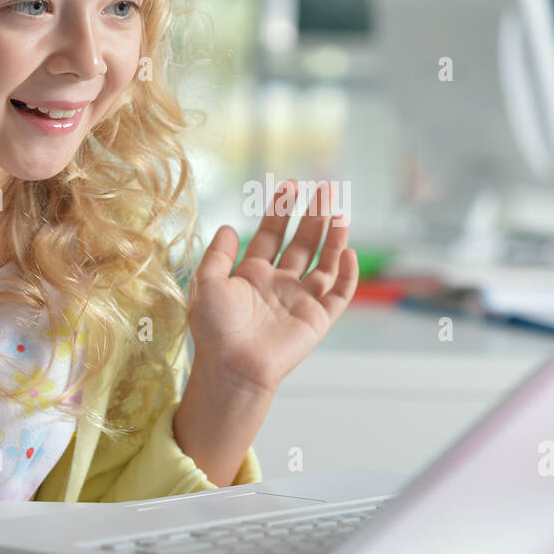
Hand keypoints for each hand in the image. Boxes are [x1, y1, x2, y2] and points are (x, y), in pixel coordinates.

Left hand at [188, 180, 358, 396]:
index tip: (289, 186)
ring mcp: (301, 301)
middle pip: (303, 243)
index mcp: (253, 275)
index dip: (281, 211)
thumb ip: (218, 254)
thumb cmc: (215, 330)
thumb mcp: (207, 283)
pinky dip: (347, 273)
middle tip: (324, 189)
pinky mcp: (318, 319)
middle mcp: (280, 284)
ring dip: (334, 238)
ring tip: (339, 213)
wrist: (233, 366)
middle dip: (313, 216)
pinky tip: (346, 251)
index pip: (272, 235)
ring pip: (325, 263)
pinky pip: (339, 293)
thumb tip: (229, 226)